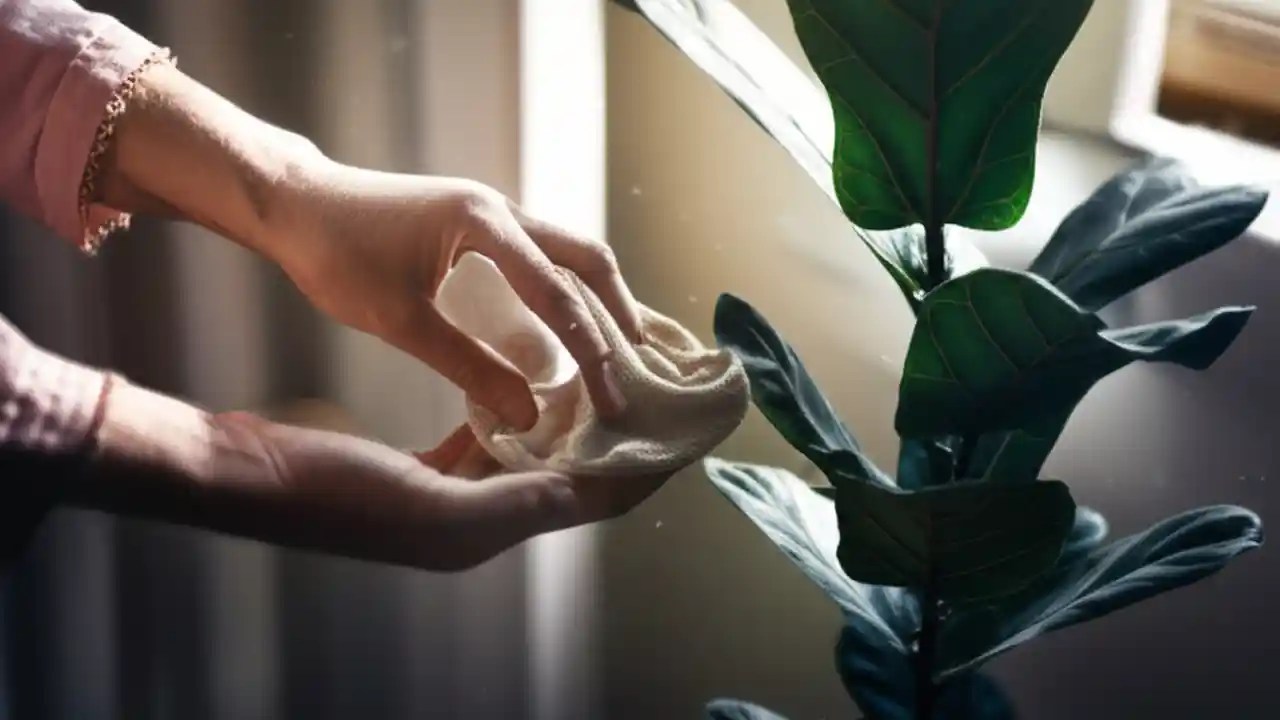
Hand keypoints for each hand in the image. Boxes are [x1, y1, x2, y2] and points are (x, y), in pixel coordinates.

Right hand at [81, 381, 669, 570]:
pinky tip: (523, 389)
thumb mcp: (430, 500)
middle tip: (649, 396)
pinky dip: (512, 420)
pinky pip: (485, 447)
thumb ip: (516, 494)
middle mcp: (473, 522)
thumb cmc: (329, 492)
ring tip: (603, 385)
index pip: (586, 502)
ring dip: (567, 428)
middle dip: (610, 443)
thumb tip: (593, 485)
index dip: (637, 471)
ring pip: (530, 460)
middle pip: (566, 480)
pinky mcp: (420, 474)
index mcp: (482, 534)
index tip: (681, 432)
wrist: (243, 477)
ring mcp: (446, 498)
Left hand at [98, 65, 641, 430]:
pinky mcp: (480, 225)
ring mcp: (493, 212)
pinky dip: (566, 293)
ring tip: (617, 353)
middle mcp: (501, 209)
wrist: (294, 202)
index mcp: (483, 224)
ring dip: (597, 301)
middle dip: (619, 315)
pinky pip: (543, 257)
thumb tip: (529, 412)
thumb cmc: (333, 255)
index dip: (593, 351)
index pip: (559, 293)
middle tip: (639, 369)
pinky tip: (567, 330)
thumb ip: (468, 365)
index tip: (615, 398)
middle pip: (587, 258)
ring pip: (570, 253)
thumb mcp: (399, 319)